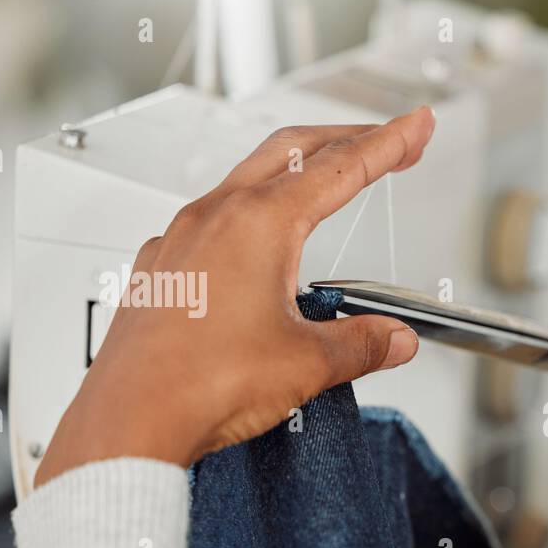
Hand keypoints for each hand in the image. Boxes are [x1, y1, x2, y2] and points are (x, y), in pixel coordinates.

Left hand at [34, 109, 435, 487]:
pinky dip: (251, 216)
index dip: (389, 144)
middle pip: (293, 151)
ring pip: (248, 181)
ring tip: (329, 185)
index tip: (415, 127)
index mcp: (259, 224)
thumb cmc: (200, 383)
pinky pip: (212, 222)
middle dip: (346, 139)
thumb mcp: (307, 364)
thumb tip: (393, 338)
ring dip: (297, 172)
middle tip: (384, 142)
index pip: (341, 169)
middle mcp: (215, 218)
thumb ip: (361, 344)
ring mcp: (182, 238)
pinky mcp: (163, 267)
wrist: (131, 419)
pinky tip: (261, 249)